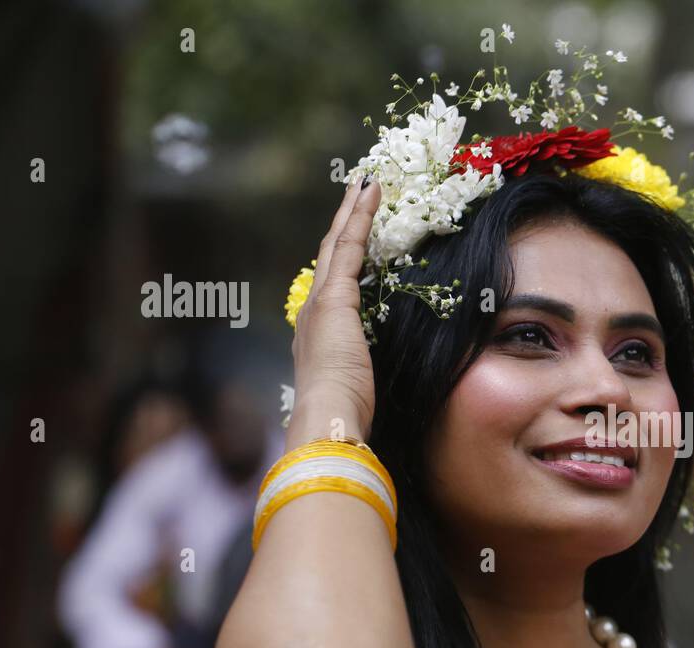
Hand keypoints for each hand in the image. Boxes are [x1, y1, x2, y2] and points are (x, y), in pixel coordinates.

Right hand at [289, 180, 381, 446]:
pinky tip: (370, 192)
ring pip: (338, 245)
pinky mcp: (334, 298)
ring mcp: (321, 303)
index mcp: (320, 333)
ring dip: (352, 211)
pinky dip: (359, 217)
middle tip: (356, 191)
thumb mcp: (360, 387)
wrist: (327, 419)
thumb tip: (380, 379)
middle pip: (331, 256)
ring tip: (365, 182)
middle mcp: (314, 312)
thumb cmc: (346, 414)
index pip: (336, 285)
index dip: (346, 257)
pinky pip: (349, 247)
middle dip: (344, 224)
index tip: (356, 236)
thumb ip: (366, 373)